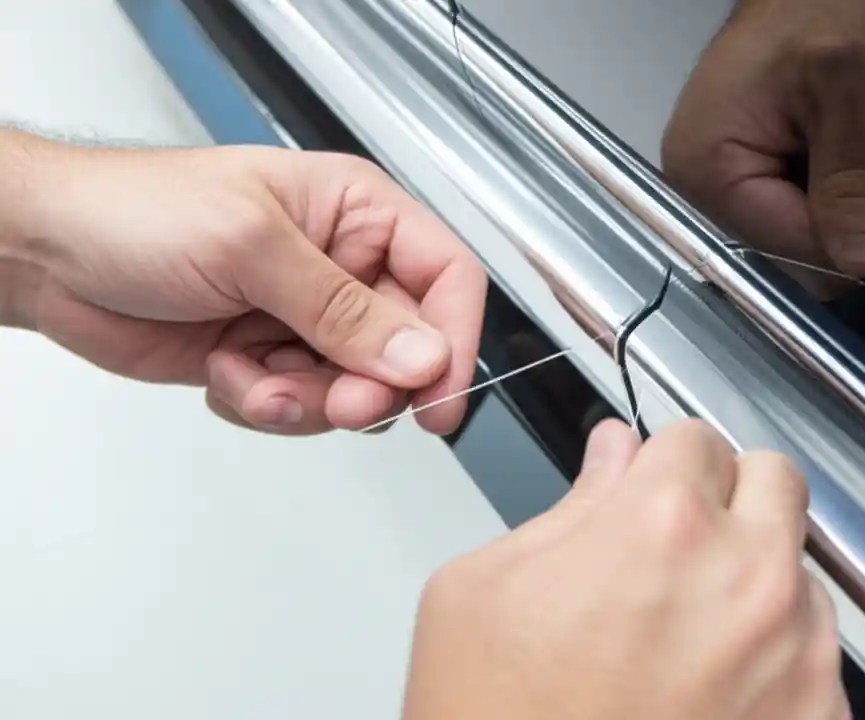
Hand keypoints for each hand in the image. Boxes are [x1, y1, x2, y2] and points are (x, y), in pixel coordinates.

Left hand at [0, 133, 484, 433]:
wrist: (47, 255)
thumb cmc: (136, 212)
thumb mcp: (251, 247)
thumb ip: (344, 309)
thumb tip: (422, 354)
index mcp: (357, 213)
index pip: (447, 277)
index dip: (455, 339)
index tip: (438, 397)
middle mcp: (342, 267)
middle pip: (408, 349)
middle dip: (368, 386)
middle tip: (337, 402)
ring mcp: (307, 319)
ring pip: (357, 390)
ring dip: (307, 401)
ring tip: (253, 375)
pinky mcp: (272, 360)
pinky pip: (305, 409)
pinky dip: (266, 405)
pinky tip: (224, 371)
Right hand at [405, 419, 845, 719]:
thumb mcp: (483, 590)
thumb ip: (570, 504)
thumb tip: (613, 456)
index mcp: (664, 525)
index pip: (697, 437)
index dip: (665, 461)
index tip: (654, 486)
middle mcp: (749, 581)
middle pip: (776, 482)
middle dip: (729, 498)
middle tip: (681, 544)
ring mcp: (796, 655)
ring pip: (802, 570)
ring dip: (756, 582)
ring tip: (687, 637)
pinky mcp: (818, 719)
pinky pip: (817, 656)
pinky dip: (776, 660)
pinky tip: (712, 688)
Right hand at [662, 0, 864, 296]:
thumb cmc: (817, 14)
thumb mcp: (847, 85)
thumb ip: (856, 178)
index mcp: (706, 176)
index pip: (791, 252)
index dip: (857, 236)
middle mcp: (705, 203)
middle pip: (803, 263)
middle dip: (862, 218)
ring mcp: (731, 203)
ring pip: (821, 251)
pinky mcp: (760, 198)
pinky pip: (819, 231)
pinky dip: (856, 200)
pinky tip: (862, 156)